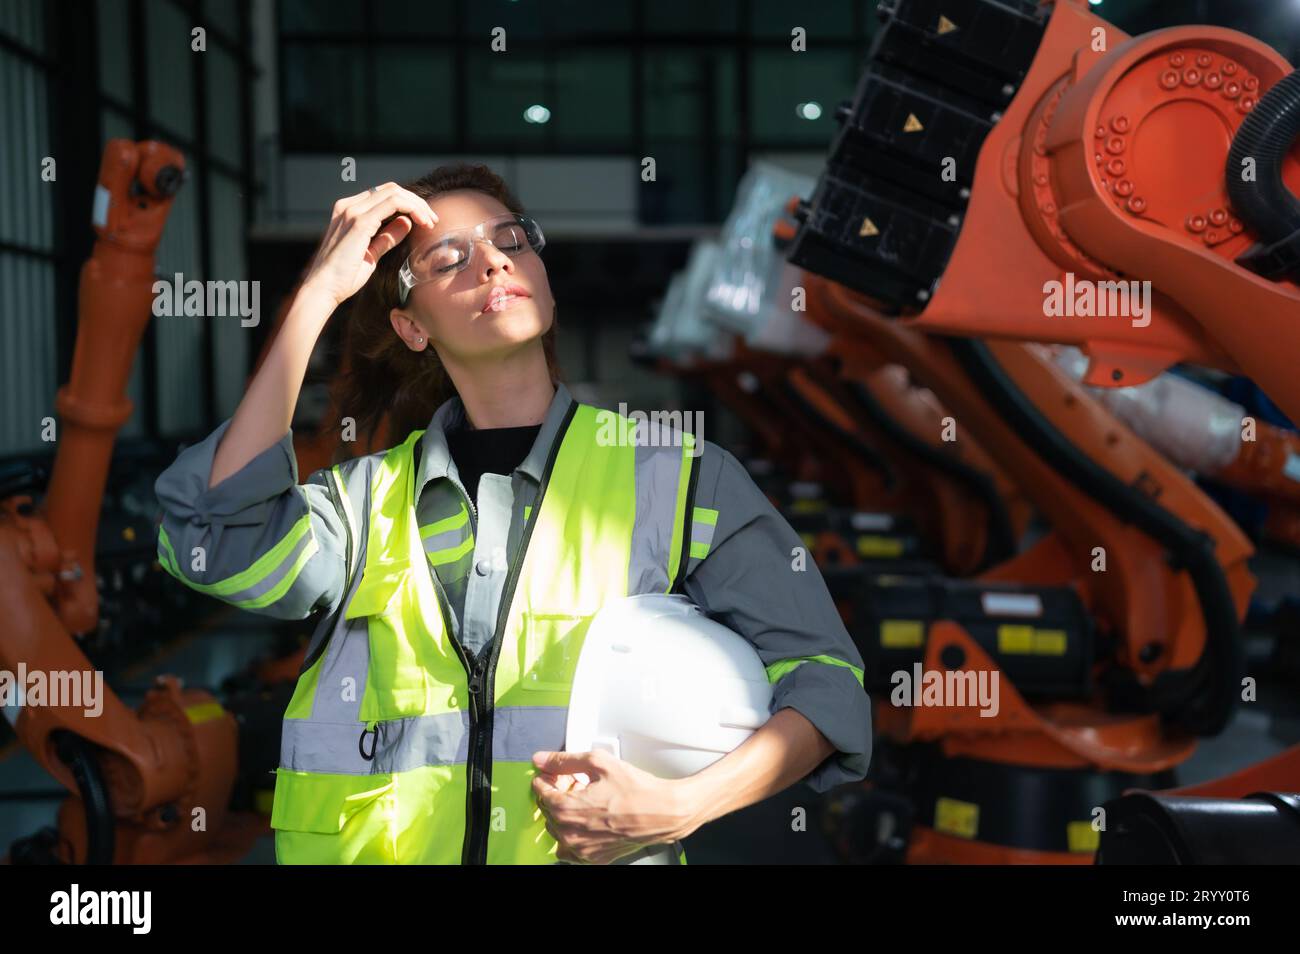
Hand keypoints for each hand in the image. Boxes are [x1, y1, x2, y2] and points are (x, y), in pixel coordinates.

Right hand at [300, 182, 436, 307]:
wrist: (324, 289)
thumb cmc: (344, 277)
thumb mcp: (371, 253)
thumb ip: (386, 237)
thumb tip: (406, 223)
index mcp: (348, 210)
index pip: (384, 195)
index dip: (409, 204)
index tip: (426, 221)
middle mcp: (348, 206)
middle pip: (391, 189)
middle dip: (417, 202)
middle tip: (433, 220)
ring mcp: (352, 211)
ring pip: (394, 193)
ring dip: (417, 205)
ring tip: (430, 222)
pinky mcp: (359, 222)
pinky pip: (393, 203)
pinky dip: (412, 209)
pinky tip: (422, 223)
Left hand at [531, 749, 699, 864]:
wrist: (662, 813)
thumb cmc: (636, 790)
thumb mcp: (598, 763)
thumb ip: (565, 761)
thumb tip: (542, 759)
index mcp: (566, 808)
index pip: (540, 791)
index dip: (546, 778)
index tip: (552, 773)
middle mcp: (569, 833)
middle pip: (548, 810)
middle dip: (557, 794)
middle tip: (573, 783)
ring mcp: (581, 849)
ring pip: (557, 829)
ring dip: (564, 815)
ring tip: (584, 801)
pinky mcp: (593, 858)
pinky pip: (570, 849)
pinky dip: (573, 836)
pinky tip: (587, 822)